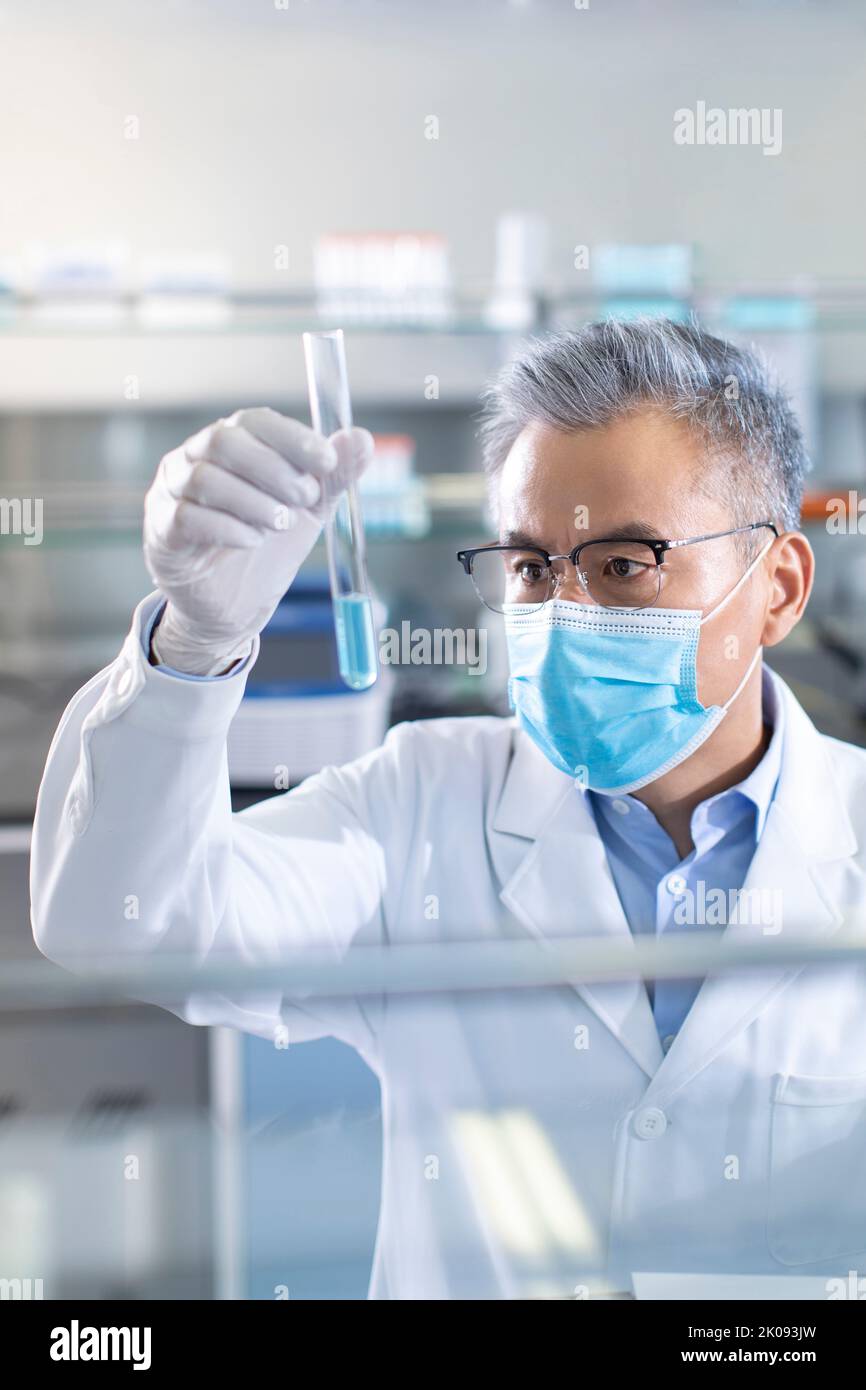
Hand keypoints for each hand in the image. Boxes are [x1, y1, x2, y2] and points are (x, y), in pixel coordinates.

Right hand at [143, 406, 373, 673]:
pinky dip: (228, 528)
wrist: (234, 605)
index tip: (328, 463)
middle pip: (224, 441)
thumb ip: (333, 478)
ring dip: (254, 501)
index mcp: (231, 443)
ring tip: (280, 525)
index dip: (293, 437)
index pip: (255, 421)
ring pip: (205, 478)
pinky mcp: (161, 532)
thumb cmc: (266, 546)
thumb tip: (361, 439)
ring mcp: (170, 493)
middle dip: (273, 469)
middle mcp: (193, 459)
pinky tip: (252, 542)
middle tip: (306, 499)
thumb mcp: (309, 512)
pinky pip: (186, 518)